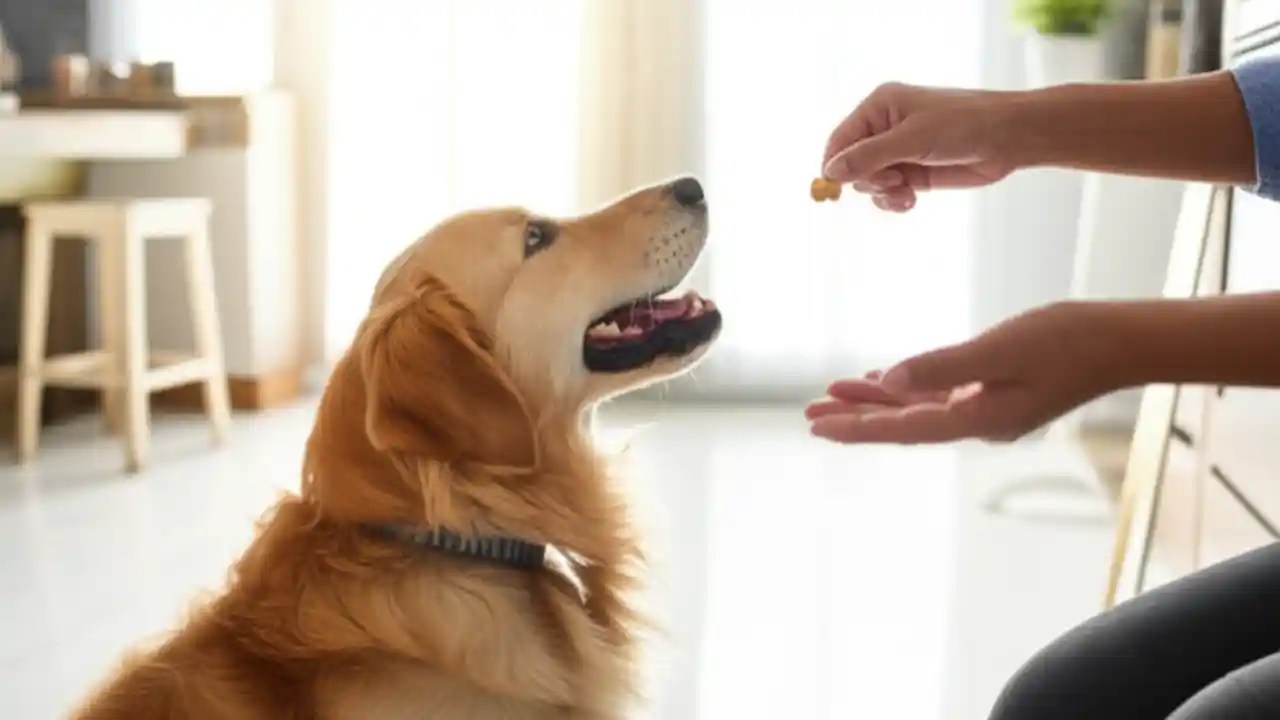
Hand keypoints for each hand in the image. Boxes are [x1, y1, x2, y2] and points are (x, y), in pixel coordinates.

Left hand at [806, 303, 1120, 444]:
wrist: (1122, 342)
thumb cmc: (1067, 341)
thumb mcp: (1000, 348)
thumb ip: (941, 366)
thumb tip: (889, 381)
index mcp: (977, 418)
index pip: (902, 427)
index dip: (856, 427)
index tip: (817, 425)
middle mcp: (977, 421)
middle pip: (902, 423)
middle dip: (855, 417)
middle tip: (808, 413)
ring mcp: (987, 409)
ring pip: (917, 408)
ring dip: (876, 402)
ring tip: (833, 394)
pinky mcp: (996, 392)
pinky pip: (938, 396)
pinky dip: (908, 389)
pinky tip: (886, 382)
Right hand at [821, 83, 1021, 211]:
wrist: (1009, 138)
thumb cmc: (963, 125)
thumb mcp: (912, 139)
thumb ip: (869, 156)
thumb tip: (830, 173)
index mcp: (879, 107)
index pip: (841, 139)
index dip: (834, 165)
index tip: (835, 190)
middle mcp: (885, 128)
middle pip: (852, 165)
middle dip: (869, 180)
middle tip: (894, 181)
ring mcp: (900, 151)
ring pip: (870, 182)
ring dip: (884, 194)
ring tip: (907, 192)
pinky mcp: (914, 172)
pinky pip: (889, 193)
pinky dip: (895, 201)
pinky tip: (911, 201)